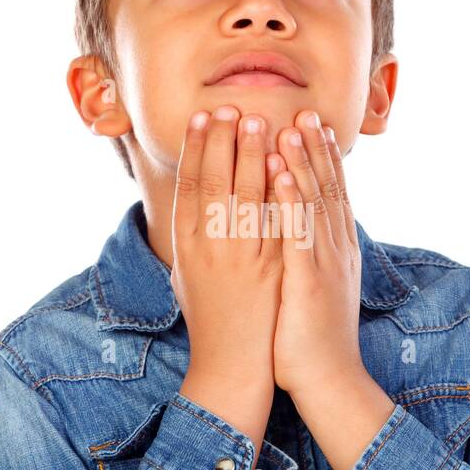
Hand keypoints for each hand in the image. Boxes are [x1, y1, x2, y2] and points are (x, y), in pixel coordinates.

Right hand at [171, 104, 282, 398]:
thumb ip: (189, 232)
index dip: (196, 147)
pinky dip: (280, 188)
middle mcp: (210, 247)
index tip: (203, 117)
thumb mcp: (186, 270)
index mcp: (185, 245)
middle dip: (225, 140)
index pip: (190, 184)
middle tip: (233, 106)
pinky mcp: (272, 267)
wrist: (234, 363)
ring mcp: (242, 256)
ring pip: (247, 194)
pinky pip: (276, 218)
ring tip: (260, 120)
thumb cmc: (210, 314)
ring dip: (253, 153)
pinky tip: (284, 163)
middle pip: (216, 181)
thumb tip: (190, 193)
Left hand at [267, 110, 363, 402]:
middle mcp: (335, 249)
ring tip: (291, 126)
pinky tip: (285, 173)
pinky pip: (299, 232)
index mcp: (335, 250)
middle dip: (315, 148)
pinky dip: (293, 200)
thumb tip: (301, 235)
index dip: (323, 157)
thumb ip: (311, 257)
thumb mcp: (316, 288)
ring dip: (303, 161)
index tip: (313, 124)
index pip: (331, 193)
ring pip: (314, 201)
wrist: (329, 381)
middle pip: (326, 188)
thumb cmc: (313, 338)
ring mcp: (325, 262)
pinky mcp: (309, 280)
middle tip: (305, 110)